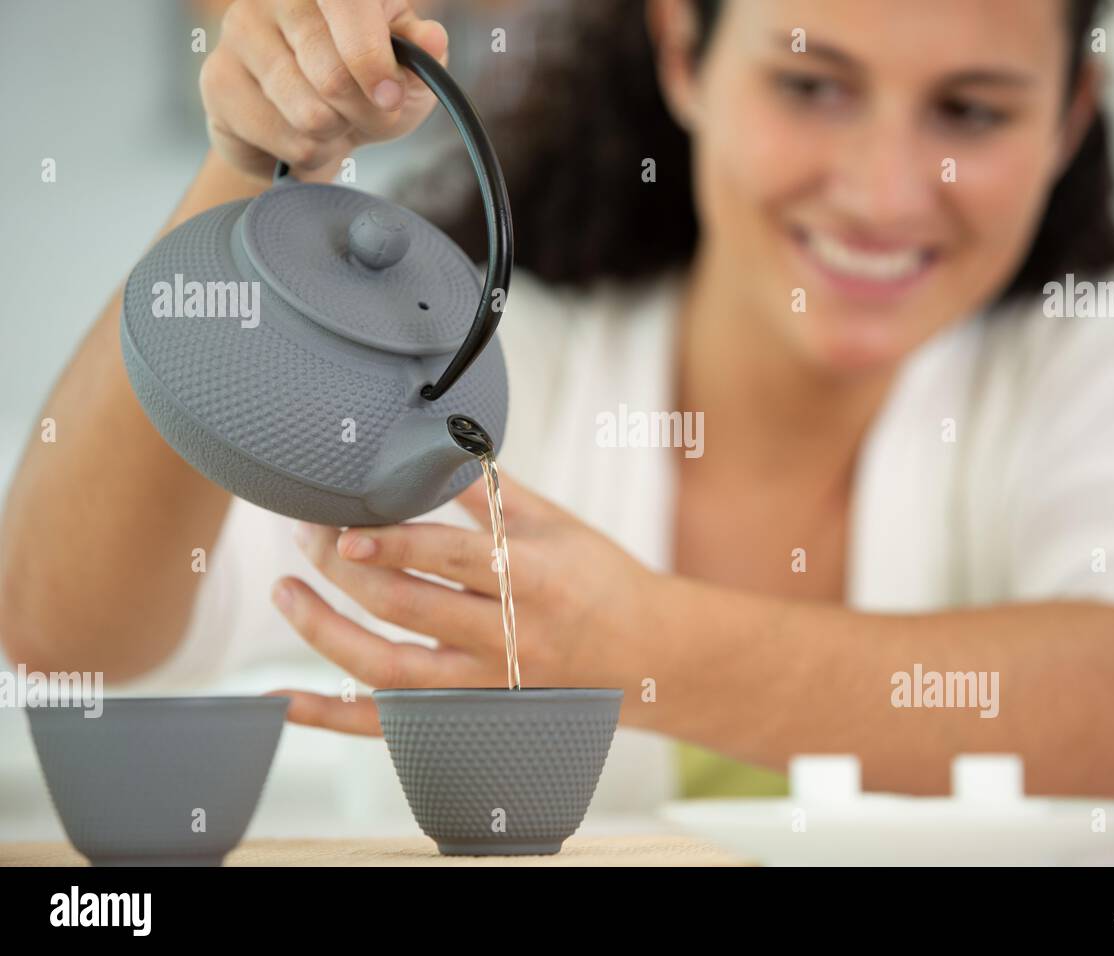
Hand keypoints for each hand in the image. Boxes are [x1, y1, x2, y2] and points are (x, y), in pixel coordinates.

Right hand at [200, 0, 448, 181]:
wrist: (311, 125)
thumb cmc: (364, 87)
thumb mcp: (408, 71)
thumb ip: (422, 55)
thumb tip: (431, 38)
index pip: (349, 6)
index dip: (372, 60)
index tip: (390, 97)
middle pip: (332, 75)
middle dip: (363, 112)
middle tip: (365, 113)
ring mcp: (241, 30)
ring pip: (309, 114)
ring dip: (335, 134)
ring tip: (332, 122)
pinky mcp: (217, 78)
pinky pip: (284, 138)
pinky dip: (308, 152)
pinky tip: (301, 132)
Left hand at [267, 470, 657, 733]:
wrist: (649, 659)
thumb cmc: (604, 580)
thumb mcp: (558, 526)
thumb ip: (491, 493)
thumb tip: (432, 450)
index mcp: (535, 578)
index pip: (453, 560)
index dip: (394, 545)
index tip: (342, 528)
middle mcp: (509, 639)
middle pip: (407, 608)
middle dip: (342, 570)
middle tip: (305, 534)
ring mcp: (487, 687)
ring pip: (388, 670)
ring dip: (324, 632)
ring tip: (287, 591)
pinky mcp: (471, 717)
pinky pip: (390, 727)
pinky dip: (331, 717)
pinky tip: (283, 700)